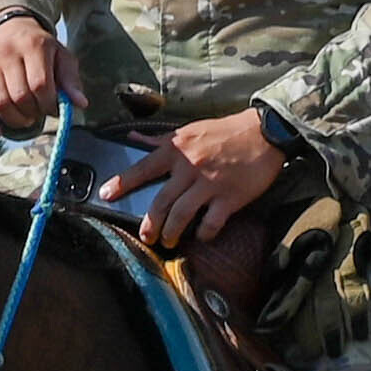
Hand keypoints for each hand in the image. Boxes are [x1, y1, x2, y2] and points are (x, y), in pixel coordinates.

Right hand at [0, 14, 66, 138]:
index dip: (49, 103)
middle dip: (34, 112)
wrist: (11, 30)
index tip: (53, 108)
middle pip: (20, 96)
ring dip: (16, 120)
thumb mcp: (62, 57)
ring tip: (26, 117)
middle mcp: (8, 54)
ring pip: (1, 103)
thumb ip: (71, 80)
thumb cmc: (41, 49)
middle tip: (39, 111)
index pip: (40, 84)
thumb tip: (81, 104)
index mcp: (33, 45)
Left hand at [110, 107, 286, 248]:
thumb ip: (160, 139)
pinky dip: (204, 233)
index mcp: (177, 149)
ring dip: (171, 232)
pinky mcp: (229, 198)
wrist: (264, 132)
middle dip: (150, 223)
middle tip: (146, 235)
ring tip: (168, 241)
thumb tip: (133, 139)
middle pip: (161, 201)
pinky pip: (211, 222)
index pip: (143, 168)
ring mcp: (209, 184)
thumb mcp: (190, 130)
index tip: (106, 195)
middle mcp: (189, 167)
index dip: (122, 183)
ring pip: (181, 215)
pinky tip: (202, 236)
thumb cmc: (225, 132)